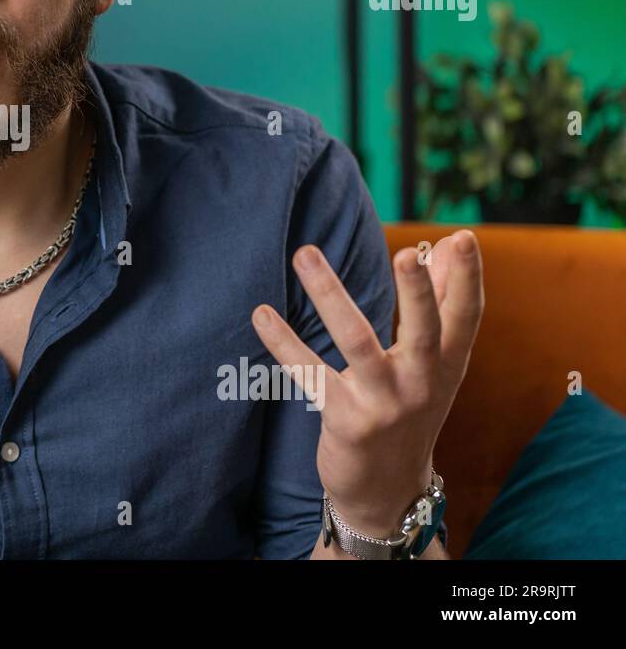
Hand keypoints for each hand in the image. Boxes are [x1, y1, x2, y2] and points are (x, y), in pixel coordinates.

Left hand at [250, 229, 483, 535]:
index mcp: (448, 364)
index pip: (466, 316)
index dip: (467, 278)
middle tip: (407, 253)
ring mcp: (384, 402)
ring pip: (357, 342)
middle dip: (418, 293)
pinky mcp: (346, 419)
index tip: (465, 237)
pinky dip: (284, 342)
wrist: (390, 491)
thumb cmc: (411, 410)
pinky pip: (310, 372)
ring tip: (305, 255)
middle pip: (424, 331)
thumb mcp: (436, 363)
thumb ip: (442, 302)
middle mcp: (422, 382)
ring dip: (329, 295)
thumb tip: (448, 244)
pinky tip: (261, 313)